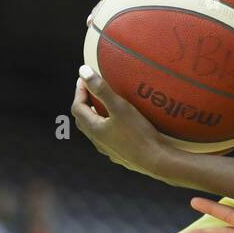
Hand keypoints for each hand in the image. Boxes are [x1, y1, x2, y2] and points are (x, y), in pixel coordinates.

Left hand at [71, 64, 183, 183]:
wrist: (156, 161)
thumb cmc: (138, 133)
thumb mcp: (120, 107)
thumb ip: (101, 89)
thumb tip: (82, 71)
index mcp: (93, 129)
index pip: (77, 107)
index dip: (79, 92)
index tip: (84, 80)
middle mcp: (97, 141)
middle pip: (83, 120)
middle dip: (85, 104)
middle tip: (92, 91)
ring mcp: (108, 150)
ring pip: (95, 131)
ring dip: (96, 117)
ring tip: (106, 107)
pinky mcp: (120, 155)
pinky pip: (108, 139)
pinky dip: (108, 128)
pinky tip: (121, 126)